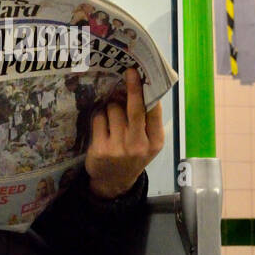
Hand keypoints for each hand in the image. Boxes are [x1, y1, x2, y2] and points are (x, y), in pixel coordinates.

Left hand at [84, 67, 164, 198]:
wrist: (114, 182)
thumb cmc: (133, 155)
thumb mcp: (149, 143)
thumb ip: (148, 121)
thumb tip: (140, 89)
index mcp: (154, 142)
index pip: (153, 112)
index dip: (147, 92)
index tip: (142, 75)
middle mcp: (138, 145)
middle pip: (134, 109)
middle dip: (132, 87)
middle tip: (130, 72)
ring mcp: (118, 148)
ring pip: (113, 110)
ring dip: (111, 107)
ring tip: (113, 118)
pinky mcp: (101, 149)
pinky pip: (99, 119)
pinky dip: (100, 117)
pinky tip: (103, 127)